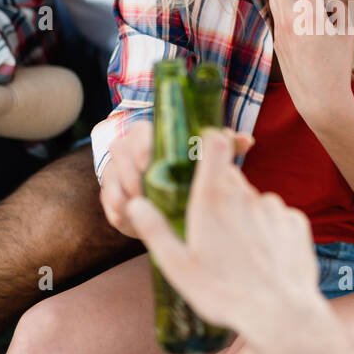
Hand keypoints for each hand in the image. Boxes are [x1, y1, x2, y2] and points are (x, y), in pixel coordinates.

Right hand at [99, 121, 252, 236]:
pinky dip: (115, 210)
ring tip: (137, 208)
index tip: (148, 161)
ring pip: (109, 176)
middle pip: (118, 149)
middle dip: (128, 172)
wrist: (190, 223)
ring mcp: (119, 173)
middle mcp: (133, 151)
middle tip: (142, 192)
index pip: (141, 130)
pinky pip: (106, 200)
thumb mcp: (215, 168)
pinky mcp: (113, 198)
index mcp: (156, 139)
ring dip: (121, 192)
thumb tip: (247, 139)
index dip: (141, 144)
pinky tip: (127, 220)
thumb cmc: (202, 186)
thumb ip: (225, 151)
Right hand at [126, 130, 323, 343]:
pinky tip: (264, 257)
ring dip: (246, 216)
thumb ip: (155, 231)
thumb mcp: (178, 267)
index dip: (210, 141)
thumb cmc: (224, 293)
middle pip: (231, 178)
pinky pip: (278, 217)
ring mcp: (274, 206)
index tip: (204, 148)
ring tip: (240, 252)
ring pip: (255, 200)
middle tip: (212, 228)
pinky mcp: (296, 222)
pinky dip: (270, 230)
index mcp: (212, 200)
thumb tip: (135, 205)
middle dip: (220, 194)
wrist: (280, 313)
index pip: (214, 146)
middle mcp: (245, 195)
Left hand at [267, 0, 353, 128]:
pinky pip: (279, 9)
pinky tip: (309, 8)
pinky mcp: (277, 38)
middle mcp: (288, 17)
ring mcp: (278, 27)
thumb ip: (340, 8)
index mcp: (308, 13)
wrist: (319, 98)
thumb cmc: (337, 67)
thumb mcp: (347, 33)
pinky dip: (291, 0)